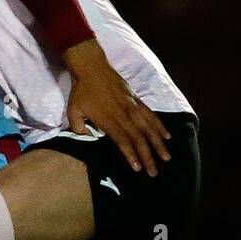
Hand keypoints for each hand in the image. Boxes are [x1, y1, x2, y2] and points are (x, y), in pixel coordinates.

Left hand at [63, 40, 170, 175]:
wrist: (92, 67)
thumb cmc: (81, 91)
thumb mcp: (73, 111)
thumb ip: (78, 128)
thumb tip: (88, 138)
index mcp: (109, 120)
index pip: (123, 142)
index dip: (131, 156)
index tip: (138, 168)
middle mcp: (124, 114)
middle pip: (139, 139)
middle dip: (148, 157)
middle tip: (154, 172)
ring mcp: (133, 106)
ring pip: (149, 128)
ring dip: (158, 144)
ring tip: (166, 157)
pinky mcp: (137, 100)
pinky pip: (151, 115)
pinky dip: (160, 126)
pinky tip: (167, 136)